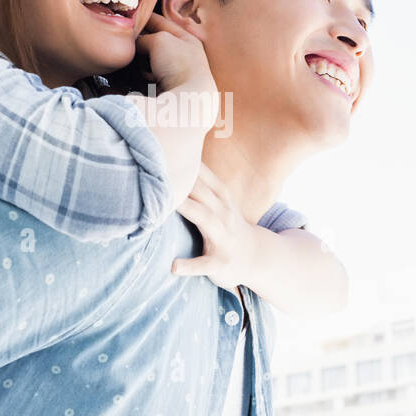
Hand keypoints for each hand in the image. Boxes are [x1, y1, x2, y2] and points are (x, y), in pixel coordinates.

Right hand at [133, 13, 215, 95]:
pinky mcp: (166, 90)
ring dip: (142, 63)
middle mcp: (183, 56)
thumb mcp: (160, 40)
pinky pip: (147, 78)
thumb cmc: (179, 65)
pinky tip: (147, 80)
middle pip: (154, 43)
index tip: (133, 15)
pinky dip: (143, 77)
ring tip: (143, 67)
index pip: (163, 23)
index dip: (147, 17)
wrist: (187, 100)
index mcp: (187, 39)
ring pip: (148, 61)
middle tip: (131, 44)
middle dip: (142, 44)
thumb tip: (134, 46)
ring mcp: (174, 74)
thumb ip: (144, 37)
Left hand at [172, 163, 259, 292]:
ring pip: (206, 220)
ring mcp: (223, 239)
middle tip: (160, 168)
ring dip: (189, 209)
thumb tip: (175, 161)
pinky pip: (204, 264)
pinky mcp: (219, 263)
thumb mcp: (220, 204)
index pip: (204, 177)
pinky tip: (173, 266)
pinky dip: (189, 265)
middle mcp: (224, 215)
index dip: (187, 164)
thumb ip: (200, 185)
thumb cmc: (228, 227)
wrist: (256, 258)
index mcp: (221, 200)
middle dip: (185, 181)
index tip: (165, 150)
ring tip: (167, 204)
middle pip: (203, 193)